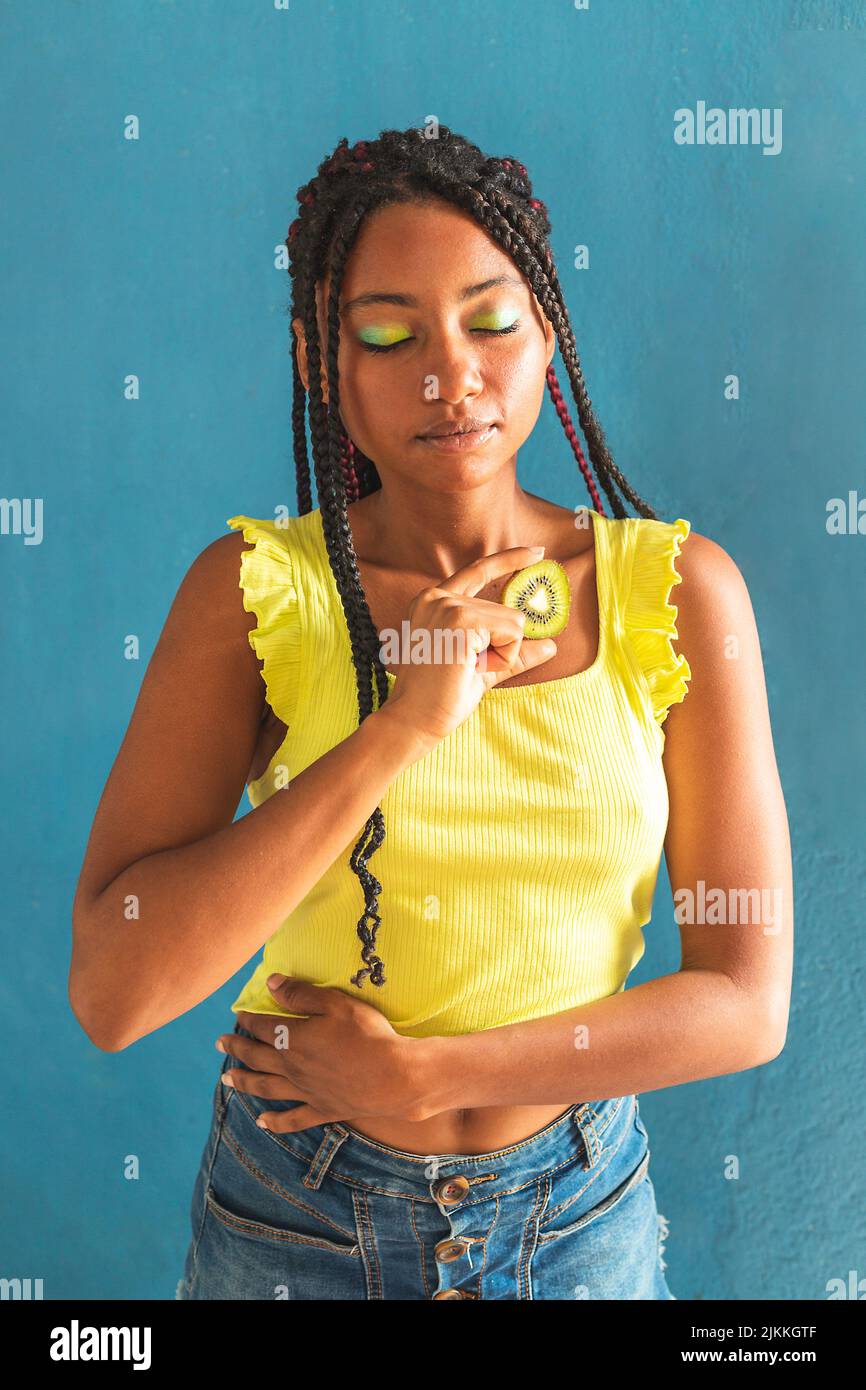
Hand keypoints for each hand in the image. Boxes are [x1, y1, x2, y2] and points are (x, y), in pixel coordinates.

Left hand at [216, 975, 426, 1132]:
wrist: (394, 1079)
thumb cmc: (367, 1035)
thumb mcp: (335, 1004)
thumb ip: (301, 994)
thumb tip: (270, 983)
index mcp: (293, 1040)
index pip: (262, 1027)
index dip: (248, 1019)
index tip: (238, 1013)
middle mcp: (292, 1068)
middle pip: (256, 1057)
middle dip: (236, 1048)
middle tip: (220, 1043)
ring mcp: (306, 1092)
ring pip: (266, 1087)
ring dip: (244, 1082)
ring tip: (226, 1079)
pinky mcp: (322, 1109)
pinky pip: (292, 1119)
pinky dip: (275, 1122)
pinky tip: (262, 1123)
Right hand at [383, 545, 558, 750]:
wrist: (414, 719)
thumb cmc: (440, 697)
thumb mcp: (481, 667)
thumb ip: (513, 653)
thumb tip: (550, 645)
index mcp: (433, 601)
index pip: (478, 571)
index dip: (509, 560)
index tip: (538, 551)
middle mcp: (438, 595)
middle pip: (506, 610)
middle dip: (501, 647)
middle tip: (468, 668)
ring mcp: (449, 605)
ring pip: (512, 622)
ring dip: (501, 653)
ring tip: (468, 669)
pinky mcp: (462, 619)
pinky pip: (511, 632)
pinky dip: (503, 656)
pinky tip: (472, 667)